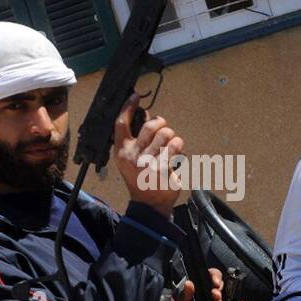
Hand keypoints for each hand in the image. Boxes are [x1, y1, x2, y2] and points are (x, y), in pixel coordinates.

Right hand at [114, 94, 184, 217]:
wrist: (149, 203)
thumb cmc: (141, 178)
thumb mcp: (129, 160)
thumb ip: (135, 140)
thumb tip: (147, 116)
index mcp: (122, 152)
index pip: (121, 123)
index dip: (127, 107)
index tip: (135, 96)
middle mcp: (133, 156)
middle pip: (150, 126)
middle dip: (162, 125)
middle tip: (164, 133)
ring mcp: (148, 164)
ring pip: (168, 135)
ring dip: (173, 139)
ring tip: (171, 148)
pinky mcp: (163, 170)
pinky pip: (177, 149)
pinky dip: (180, 151)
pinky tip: (176, 159)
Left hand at [172, 267, 248, 300]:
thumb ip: (185, 295)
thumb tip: (188, 284)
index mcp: (204, 285)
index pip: (213, 275)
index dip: (216, 277)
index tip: (215, 283)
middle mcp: (215, 291)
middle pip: (224, 284)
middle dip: (221, 290)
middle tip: (216, 297)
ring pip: (234, 294)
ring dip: (231, 300)